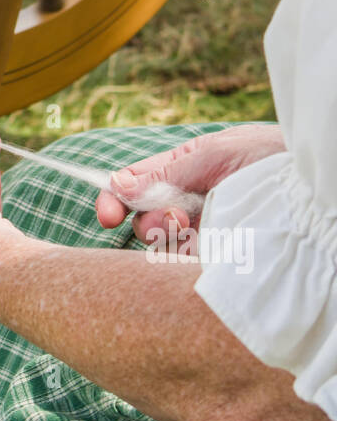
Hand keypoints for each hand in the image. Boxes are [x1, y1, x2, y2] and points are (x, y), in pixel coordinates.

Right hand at [95, 124, 284, 249]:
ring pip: (162, 245)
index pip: (133, 186)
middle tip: (178, 221)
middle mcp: (189, 203)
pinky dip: (186, 259)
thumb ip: (165, 173)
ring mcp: (205, 231)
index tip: (107, 216)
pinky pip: (186, 264)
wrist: (313, 193)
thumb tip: (117, 186)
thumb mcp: (214, 155)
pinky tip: (206, 251)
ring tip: (202, 230)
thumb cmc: (269, 157)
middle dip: (151, 222)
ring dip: (172, 239)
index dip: (114, 200)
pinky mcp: (219, 258)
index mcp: (183, 170)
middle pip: (143, 220)